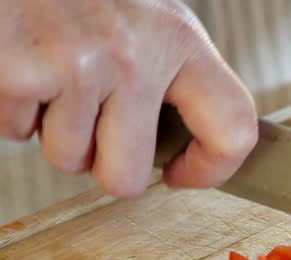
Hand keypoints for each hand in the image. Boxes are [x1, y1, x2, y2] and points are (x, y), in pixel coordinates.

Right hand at [0, 0, 256, 196]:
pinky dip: (14, 110)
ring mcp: (78, 64)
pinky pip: (16, 133)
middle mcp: (136, 53)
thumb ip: (172, 74)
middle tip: (90, 122)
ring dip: (54, 130)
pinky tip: (22, 66)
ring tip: (51, 77)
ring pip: (69, 159)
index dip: (213, 169)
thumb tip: (188, 147)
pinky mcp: (20, 72)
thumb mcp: (147, 19)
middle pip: (128, 175)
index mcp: (179, 38)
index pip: (234, 126)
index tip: (182, 174)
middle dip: (103, 163)